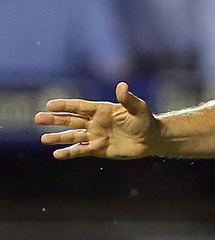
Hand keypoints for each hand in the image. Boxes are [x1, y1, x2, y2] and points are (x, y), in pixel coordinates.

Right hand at [34, 82, 159, 159]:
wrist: (150, 139)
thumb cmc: (145, 120)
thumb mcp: (138, 108)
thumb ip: (128, 99)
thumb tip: (121, 85)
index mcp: (102, 110)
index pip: (80, 106)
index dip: (65, 105)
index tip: (49, 104)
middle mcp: (95, 122)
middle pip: (71, 120)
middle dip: (55, 119)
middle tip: (37, 118)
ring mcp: (96, 136)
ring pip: (73, 136)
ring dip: (58, 137)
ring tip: (43, 138)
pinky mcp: (98, 149)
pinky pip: (81, 150)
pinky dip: (69, 152)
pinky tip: (56, 154)